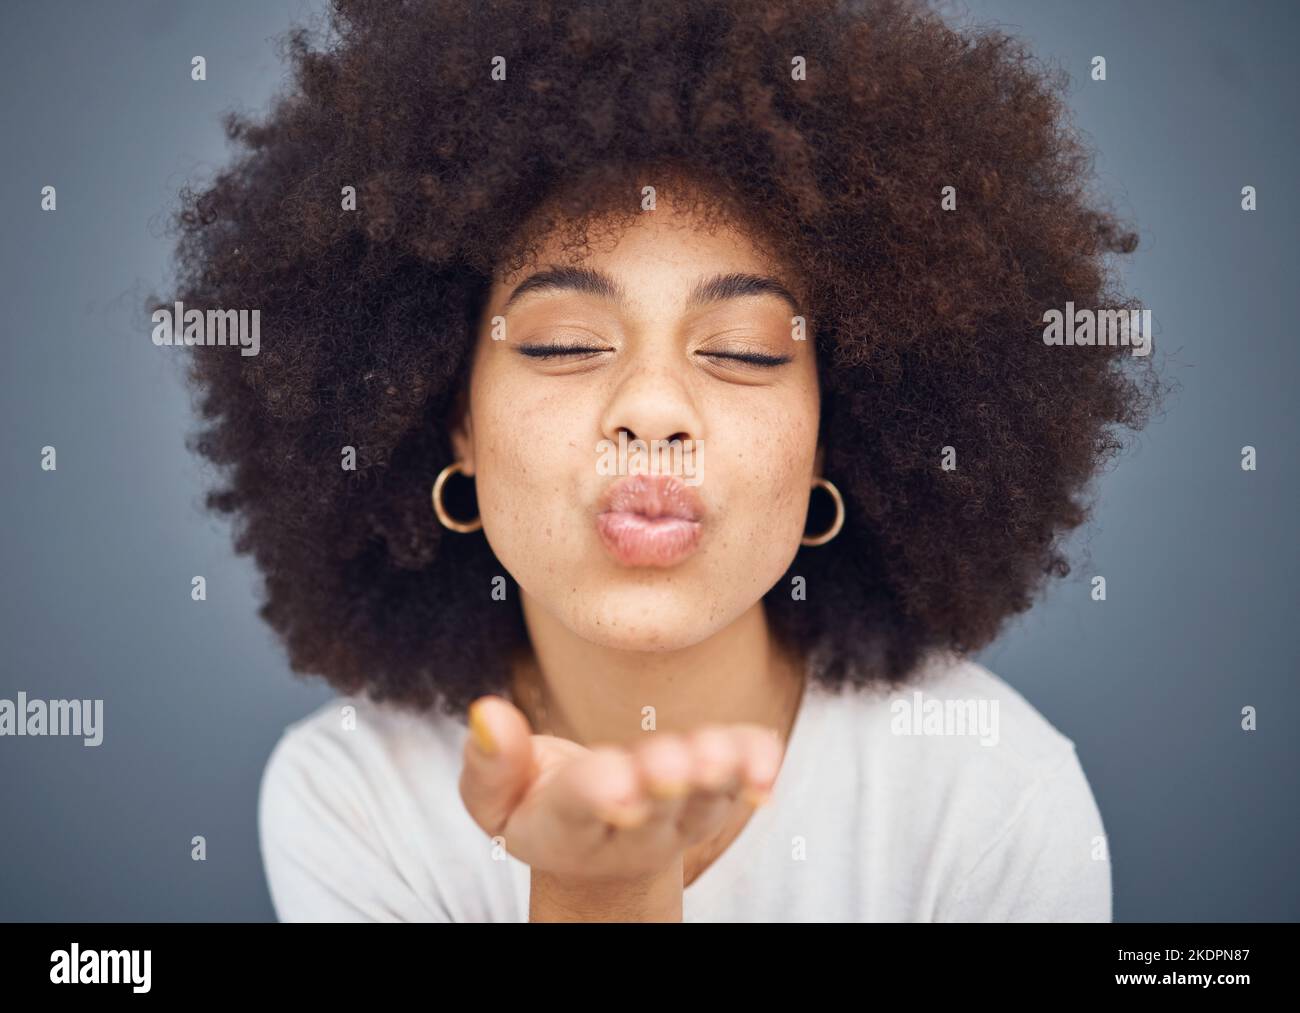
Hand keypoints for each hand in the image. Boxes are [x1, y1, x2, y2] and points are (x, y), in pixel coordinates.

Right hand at [458, 694, 784, 881]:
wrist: (596, 842)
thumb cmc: (535, 803)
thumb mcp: (493, 794)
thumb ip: (489, 761)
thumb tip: (486, 712)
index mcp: (566, 828)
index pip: (579, 808)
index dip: (597, 794)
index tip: (613, 784)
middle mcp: (632, 830)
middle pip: (653, 810)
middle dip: (662, 785)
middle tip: (671, 768)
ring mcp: (679, 816)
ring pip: (704, 800)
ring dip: (716, 777)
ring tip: (721, 759)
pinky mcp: (714, 794)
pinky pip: (741, 782)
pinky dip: (755, 765)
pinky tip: (765, 758)